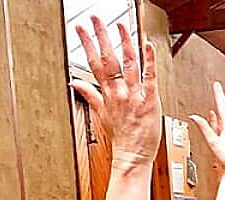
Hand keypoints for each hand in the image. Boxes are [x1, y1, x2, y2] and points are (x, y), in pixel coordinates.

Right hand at [71, 18, 159, 168]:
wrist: (133, 156)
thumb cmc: (121, 137)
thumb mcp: (101, 114)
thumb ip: (90, 94)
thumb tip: (75, 83)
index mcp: (108, 94)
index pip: (94, 63)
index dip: (87, 44)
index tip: (81, 29)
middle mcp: (119, 92)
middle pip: (108, 59)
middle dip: (101, 37)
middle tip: (95, 19)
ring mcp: (134, 95)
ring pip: (128, 64)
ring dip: (125, 43)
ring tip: (121, 25)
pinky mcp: (150, 100)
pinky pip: (149, 77)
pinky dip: (149, 61)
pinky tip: (148, 45)